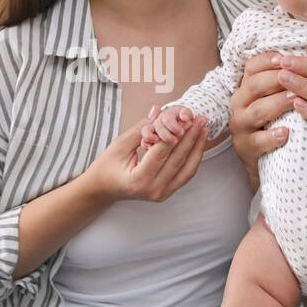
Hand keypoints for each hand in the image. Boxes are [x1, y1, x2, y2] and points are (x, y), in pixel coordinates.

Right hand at [83, 110, 208, 204]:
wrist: (103, 189)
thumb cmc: (107, 167)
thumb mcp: (119, 145)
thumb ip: (141, 128)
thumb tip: (158, 112)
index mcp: (139, 180)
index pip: (162, 152)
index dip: (175, 133)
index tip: (185, 118)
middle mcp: (153, 190)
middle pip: (178, 160)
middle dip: (191, 137)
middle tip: (199, 119)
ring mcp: (162, 194)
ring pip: (187, 169)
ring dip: (197, 147)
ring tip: (203, 129)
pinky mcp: (167, 192)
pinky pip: (185, 174)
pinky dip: (193, 158)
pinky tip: (198, 143)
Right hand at [228, 52, 294, 188]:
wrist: (264, 161)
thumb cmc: (275, 122)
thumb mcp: (275, 98)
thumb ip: (286, 80)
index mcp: (247, 87)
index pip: (252, 66)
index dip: (268, 60)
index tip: (287, 58)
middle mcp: (240, 104)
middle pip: (254, 85)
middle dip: (277, 79)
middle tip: (299, 77)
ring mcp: (241, 126)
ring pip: (256, 110)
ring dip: (277, 103)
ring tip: (296, 100)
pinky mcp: (246, 148)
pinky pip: (257, 141)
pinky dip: (271, 137)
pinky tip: (286, 133)